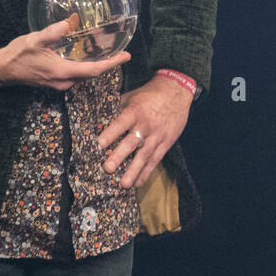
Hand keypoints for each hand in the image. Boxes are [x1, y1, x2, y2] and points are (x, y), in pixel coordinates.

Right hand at [0, 18, 129, 90]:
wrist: (1, 70)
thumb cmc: (17, 54)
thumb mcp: (35, 39)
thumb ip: (53, 31)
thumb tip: (69, 22)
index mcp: (63, 71)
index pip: (94, 70)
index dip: (112, 63)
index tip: (126, 56)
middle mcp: (64, 82)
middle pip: (92, 75)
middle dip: (108, 64)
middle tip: (121, 53)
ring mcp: (59, 84)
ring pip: (84, 77)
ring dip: (97, 67)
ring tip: (108, 54)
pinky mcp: (54, 83)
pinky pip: (76, 76)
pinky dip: (85, 68)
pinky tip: (87, 58)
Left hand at [97, 75, 191, 189]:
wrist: (176, 92)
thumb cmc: (150, 94)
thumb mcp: (132, 97)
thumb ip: (118, 110)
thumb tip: (99, 121)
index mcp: (135, 112)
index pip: (121, 124)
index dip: (110, 133)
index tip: (99, 144)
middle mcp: (146, 125)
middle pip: (131, 142)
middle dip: (119, 156)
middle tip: (107, 168)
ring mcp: (157, 135)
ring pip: (144, 155)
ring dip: (133, 170)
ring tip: (123, 184)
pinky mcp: (166, 142)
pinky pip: (155, 159)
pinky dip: (147, 172)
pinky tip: (138, 183)